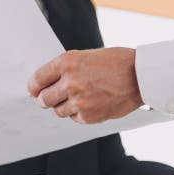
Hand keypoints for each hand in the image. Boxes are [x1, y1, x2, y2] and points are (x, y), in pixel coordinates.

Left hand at [27, 48, 143, 123]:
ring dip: (64, 106)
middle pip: (43, 99)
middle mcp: (70, 82)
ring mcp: (78, 101)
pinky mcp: (87, 116)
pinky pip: (73, 118)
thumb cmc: (116, 63)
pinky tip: (91, 103)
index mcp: (67, 62)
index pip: (38, 79)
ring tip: (79, 98)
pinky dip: (78, 113)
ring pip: (58, 111)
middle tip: (50, 98)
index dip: (33, 86)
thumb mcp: (87, 56)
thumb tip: (46, 83)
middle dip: (46, 99)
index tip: (33, 90)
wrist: (140, 77)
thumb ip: (66, 69)